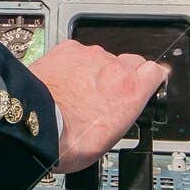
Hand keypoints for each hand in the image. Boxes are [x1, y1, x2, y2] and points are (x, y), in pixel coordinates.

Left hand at [27, 40, 168, 173]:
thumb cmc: (69, 139)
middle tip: (105, 96)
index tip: (147, 82)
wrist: (34, 127)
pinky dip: (73, 65)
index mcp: (131, 91)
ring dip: (95, 72)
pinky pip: (77, 54)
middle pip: (129, 63)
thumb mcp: (111, 139)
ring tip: (78, 93)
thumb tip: (121, 113)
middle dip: (121, 77)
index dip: (151, 78)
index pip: (155, 71)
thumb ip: (123, 114)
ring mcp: (90, 56)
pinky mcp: (67, 50)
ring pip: (101, 59)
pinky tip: (64, 82)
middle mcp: (114, 68)